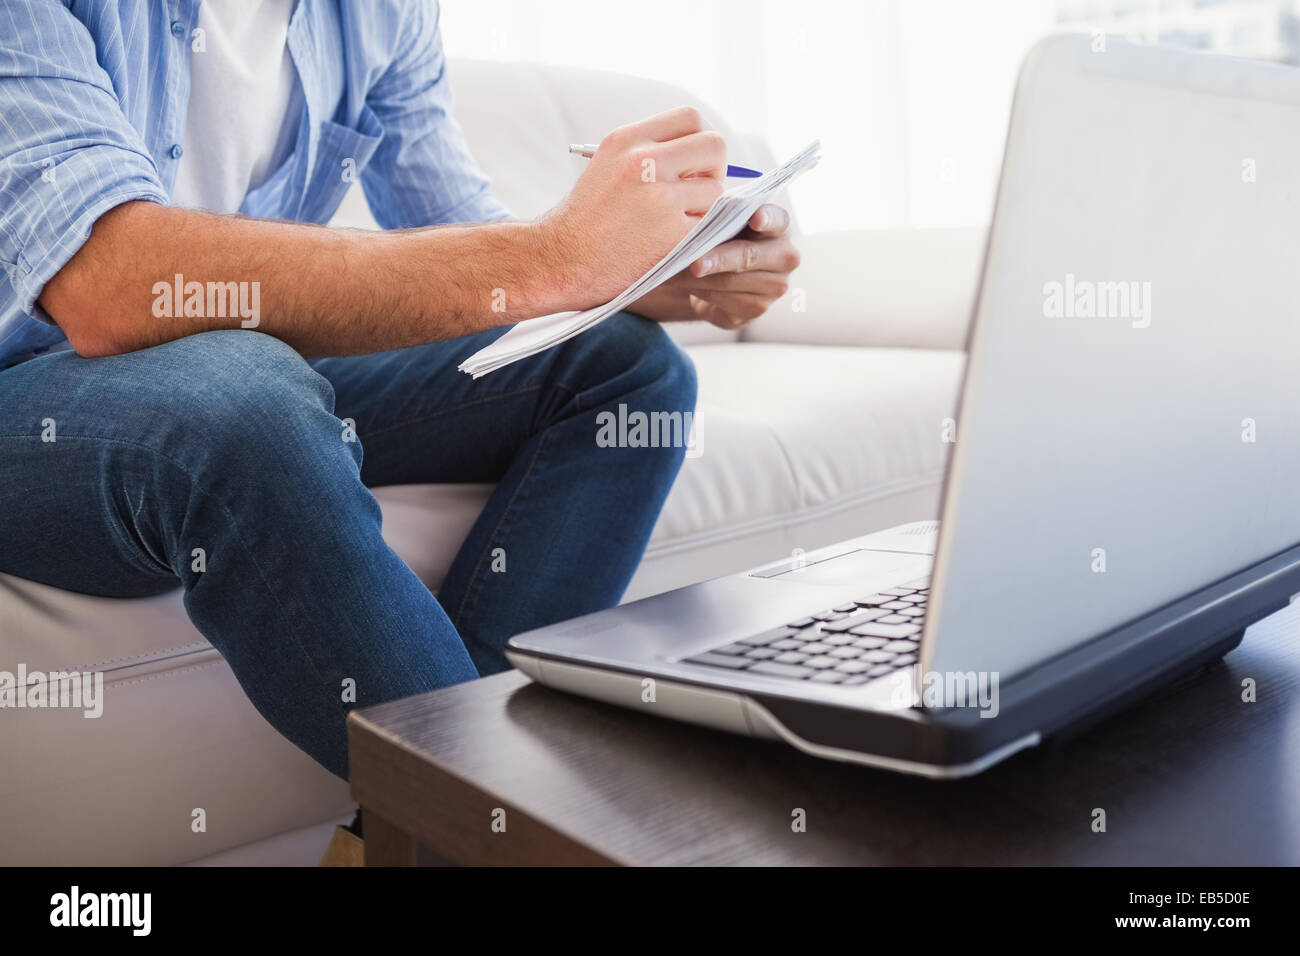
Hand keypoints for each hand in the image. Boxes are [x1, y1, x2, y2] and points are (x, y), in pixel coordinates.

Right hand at [541, 106, 725, 308]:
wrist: (560, 260)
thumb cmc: (586, 218)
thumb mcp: (608, 164)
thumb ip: (648, 150)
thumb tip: (697, 152)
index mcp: (628, 139)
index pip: (690, 118)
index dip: (700, 139)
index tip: (693, 163)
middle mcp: (644, 161)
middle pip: (715, 146)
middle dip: (715, 169)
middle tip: (697, 191)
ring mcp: (659, 197)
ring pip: (716, 189)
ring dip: (705, 207)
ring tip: (675, 221)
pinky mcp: (670, 233)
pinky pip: (708, 224)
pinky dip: (697, 234)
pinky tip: (671, 240)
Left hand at [627, 203, 799, 329]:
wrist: (728, 278)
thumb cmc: (726, 242)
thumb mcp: (726, 226)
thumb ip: (720, 222)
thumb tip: (692, 230)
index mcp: (779, 228)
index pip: (778, 220)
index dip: (766, 218)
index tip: (755, 218)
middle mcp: (785, 258)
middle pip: (748, 256)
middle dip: (718, 259)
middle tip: (693, 263)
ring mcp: (774, 288)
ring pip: (731, 282)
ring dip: (698, 279)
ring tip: (672, 273)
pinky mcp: (757, 310)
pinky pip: (724, 303)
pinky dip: (699, 293)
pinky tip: (682, 286)